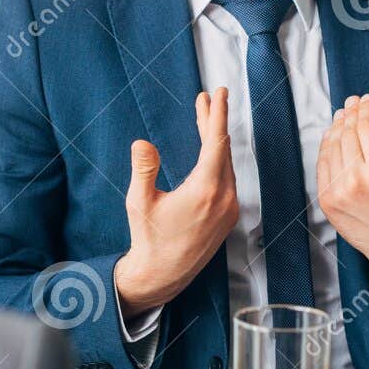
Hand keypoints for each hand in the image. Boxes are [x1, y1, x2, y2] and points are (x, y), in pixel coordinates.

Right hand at [114, 88, 239, 317]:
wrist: (162, 275)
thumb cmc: (148, 238)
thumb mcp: (138, 202)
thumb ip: (143, 170)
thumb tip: (142, 143)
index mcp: (205, 190)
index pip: (216, 142)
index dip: (218, 114)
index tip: (220, 93)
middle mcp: (224, 198)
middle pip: (222, 149)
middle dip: (213, 122)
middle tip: (208, 98)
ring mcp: (229, 208)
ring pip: (225, 164)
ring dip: (215, 141)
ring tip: (204, 118)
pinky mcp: (228, 217)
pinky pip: (226, 180)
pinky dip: (217, 161)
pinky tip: (208, 153)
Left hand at [316, 93, 368, 274]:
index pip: (367, 127)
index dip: (365, 108)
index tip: (367, 99)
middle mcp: (357, 180)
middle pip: (348, 133)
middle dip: (350, 113)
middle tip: (352, 102)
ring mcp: (339, 191)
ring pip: (333, 146)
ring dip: (337, 127)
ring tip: (343, 116)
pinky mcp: (327, 200)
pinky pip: (323, 165)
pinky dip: (326, 147)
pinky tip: (332, 136)